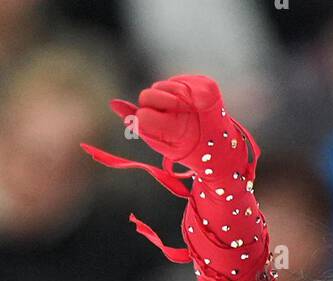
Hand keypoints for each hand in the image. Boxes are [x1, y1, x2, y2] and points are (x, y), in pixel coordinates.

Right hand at [109, 74, 224, 166]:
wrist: (219, 148)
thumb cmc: (184, 147)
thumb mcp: (160, 140)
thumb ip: (137, 122)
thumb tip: (113, 103)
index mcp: (174, 130)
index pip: (143, 115)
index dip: (146, 119)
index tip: (155, 125)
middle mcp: (187, 110)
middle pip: (148, 94)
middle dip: (152, 105)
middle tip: (166, 118)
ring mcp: (198, 94)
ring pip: (162, 86)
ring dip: (165, 98)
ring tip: (178, 113)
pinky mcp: (207, 85)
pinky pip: (177, 80)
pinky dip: (177, 92)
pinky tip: (187, 105)